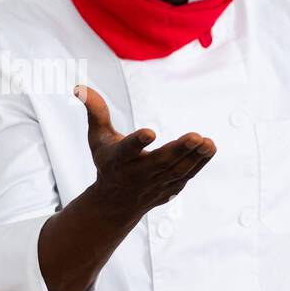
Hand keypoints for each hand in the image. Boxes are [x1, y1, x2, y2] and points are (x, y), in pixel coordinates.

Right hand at [74, 84, 215, 217]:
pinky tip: (209, 148)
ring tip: (207, 142)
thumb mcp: (97, 138)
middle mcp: (136, 175)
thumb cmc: (108, 162)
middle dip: (178, 150)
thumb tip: (80, 87)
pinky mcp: (170, 189)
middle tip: (195, 136)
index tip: (150, 132)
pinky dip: (199, 163)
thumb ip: (96, 112)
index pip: (126, 151)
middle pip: (159, 162)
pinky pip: (187, 175)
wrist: (116, 203)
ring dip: (194, 157)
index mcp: (117, 160)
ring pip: (177, 171)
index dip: (137, 142)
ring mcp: (155, 185)